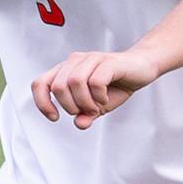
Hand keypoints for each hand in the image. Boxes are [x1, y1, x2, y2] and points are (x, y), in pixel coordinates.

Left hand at [31, 49, 159, 128]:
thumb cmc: (115, 85)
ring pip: (74, 82)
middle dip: (70, 106)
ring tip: (96, 107)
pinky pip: (95, 81)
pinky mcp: (107, 61)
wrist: (142, 68)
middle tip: (86, 111)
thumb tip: (80, 124)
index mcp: (66, 70)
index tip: (55, 117)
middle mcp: (74, 61)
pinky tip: (104, 98)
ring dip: (85, 102)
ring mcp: (91, 59)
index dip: (42, 103)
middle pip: (58, 87)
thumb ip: (86, 115)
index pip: (40, 83)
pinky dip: (98, 96)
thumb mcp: (98, 106)